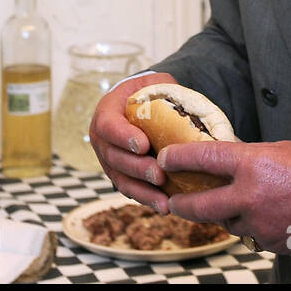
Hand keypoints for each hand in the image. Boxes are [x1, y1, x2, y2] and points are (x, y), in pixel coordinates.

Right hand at [88, 71, 177, 211]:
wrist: (142, 106)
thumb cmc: (150, 93)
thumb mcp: (156, 82)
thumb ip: (166, 88)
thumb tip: (188, 102)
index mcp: (107, 111)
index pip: (108, 125)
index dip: (123, 137)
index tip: (143, 145)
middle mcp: (102, 139)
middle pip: (114, 157)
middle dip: (137, 168)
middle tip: (159, 175)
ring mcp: (109, 160)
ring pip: (121, 179)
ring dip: (142, 192)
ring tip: (164, 203)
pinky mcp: (121, 176)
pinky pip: (130, 190)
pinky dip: (147, 199)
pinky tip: (165, 208)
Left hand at [161, 140, 290, 254]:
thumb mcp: (282, 151)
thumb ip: (252, 158)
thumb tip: (229, 164)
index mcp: (252, 164)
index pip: (202, 158)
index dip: (178, 158)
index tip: (165, 158)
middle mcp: (249, 196)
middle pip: (199, 205)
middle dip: (181, 204)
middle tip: (172, 201)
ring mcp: (259, 223)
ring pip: (226, 222)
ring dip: (224, 215)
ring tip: (234, 204)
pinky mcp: (270, 243)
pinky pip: (249, 235)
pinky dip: (251, 226)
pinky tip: (266, 215)